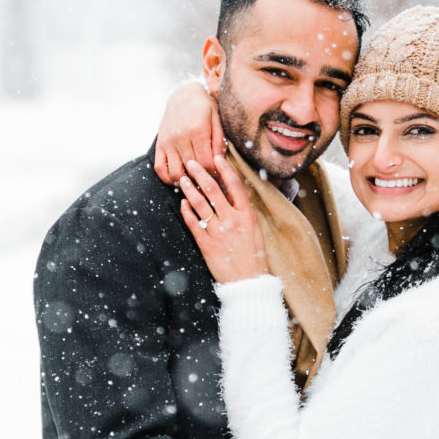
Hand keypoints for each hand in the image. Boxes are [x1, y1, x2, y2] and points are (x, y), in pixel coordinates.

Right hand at [154, 82, 223, 185]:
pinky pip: (160, 167)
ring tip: (196, 184)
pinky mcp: (160, 143)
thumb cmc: (205, 106)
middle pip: (193, 170)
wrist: (183, 94)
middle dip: (203, 181)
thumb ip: (219, 141)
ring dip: (186, 182)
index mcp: (198, 131)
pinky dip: (168, 178)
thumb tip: (220, 163)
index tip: (220, 180)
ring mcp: (168, 141)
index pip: (207, 163)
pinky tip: (178, 180)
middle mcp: (180, 137)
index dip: (215, 175)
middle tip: (211, 186)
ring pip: (176, 173)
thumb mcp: (217, 119)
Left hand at [179, 157, 266, 282]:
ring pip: (200, 204)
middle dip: (200, 174)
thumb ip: (243, 212)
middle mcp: (231, 220)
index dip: (224, 169)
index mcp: (246, 215)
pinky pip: (193, 223)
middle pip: (213, 191)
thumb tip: (233, 194)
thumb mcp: (255, 230)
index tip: (216, 157)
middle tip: (191, 163)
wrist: (248, 281)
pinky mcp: (206, 243)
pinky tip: (182, 203)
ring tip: (183, 179)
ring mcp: (217, 231)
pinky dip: (186, 211)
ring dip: (190, 189)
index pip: (234, 185)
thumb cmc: (254, 256)